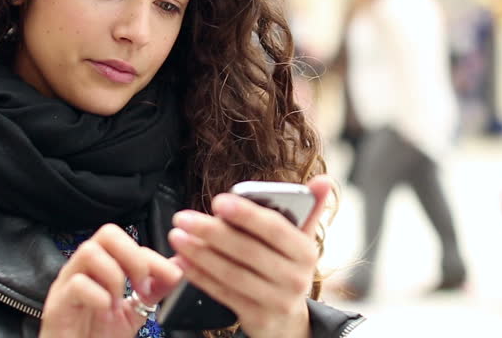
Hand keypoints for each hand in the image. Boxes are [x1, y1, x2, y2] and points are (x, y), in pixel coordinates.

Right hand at [40, 224, 182, 337]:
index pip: (127, 240)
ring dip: (114, 276)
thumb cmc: (99, 335)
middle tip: (142, 286)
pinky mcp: (56, 305)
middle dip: (133, 257)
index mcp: (101, 263)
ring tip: (119, 302)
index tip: (171, 277)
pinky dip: (99, 297)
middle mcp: (82, 267)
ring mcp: (66, 284)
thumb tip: (179, 267)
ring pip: (89, 251)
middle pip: (107, 233)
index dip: (153, 257)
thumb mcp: (136, 310)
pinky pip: (77, 284)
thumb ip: (156, 289)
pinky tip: (106, 312)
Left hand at [168, 176, 331, 337]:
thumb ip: (309, 208)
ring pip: (232, 273)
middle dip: (212, 232)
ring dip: (200, 253)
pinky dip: (199, 276)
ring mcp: (276, 300)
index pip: (275, 229)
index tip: (219, 201)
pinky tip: (182, 262)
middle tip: (184, 217)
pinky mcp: (256, 318)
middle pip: (248, 251)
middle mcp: (295, 277)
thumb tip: (324, 180)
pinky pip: (223, 293)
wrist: (289, 321)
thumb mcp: (302, 239)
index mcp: (306, 251)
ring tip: (177, 236)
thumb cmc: (288, 268)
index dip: (247, 215)